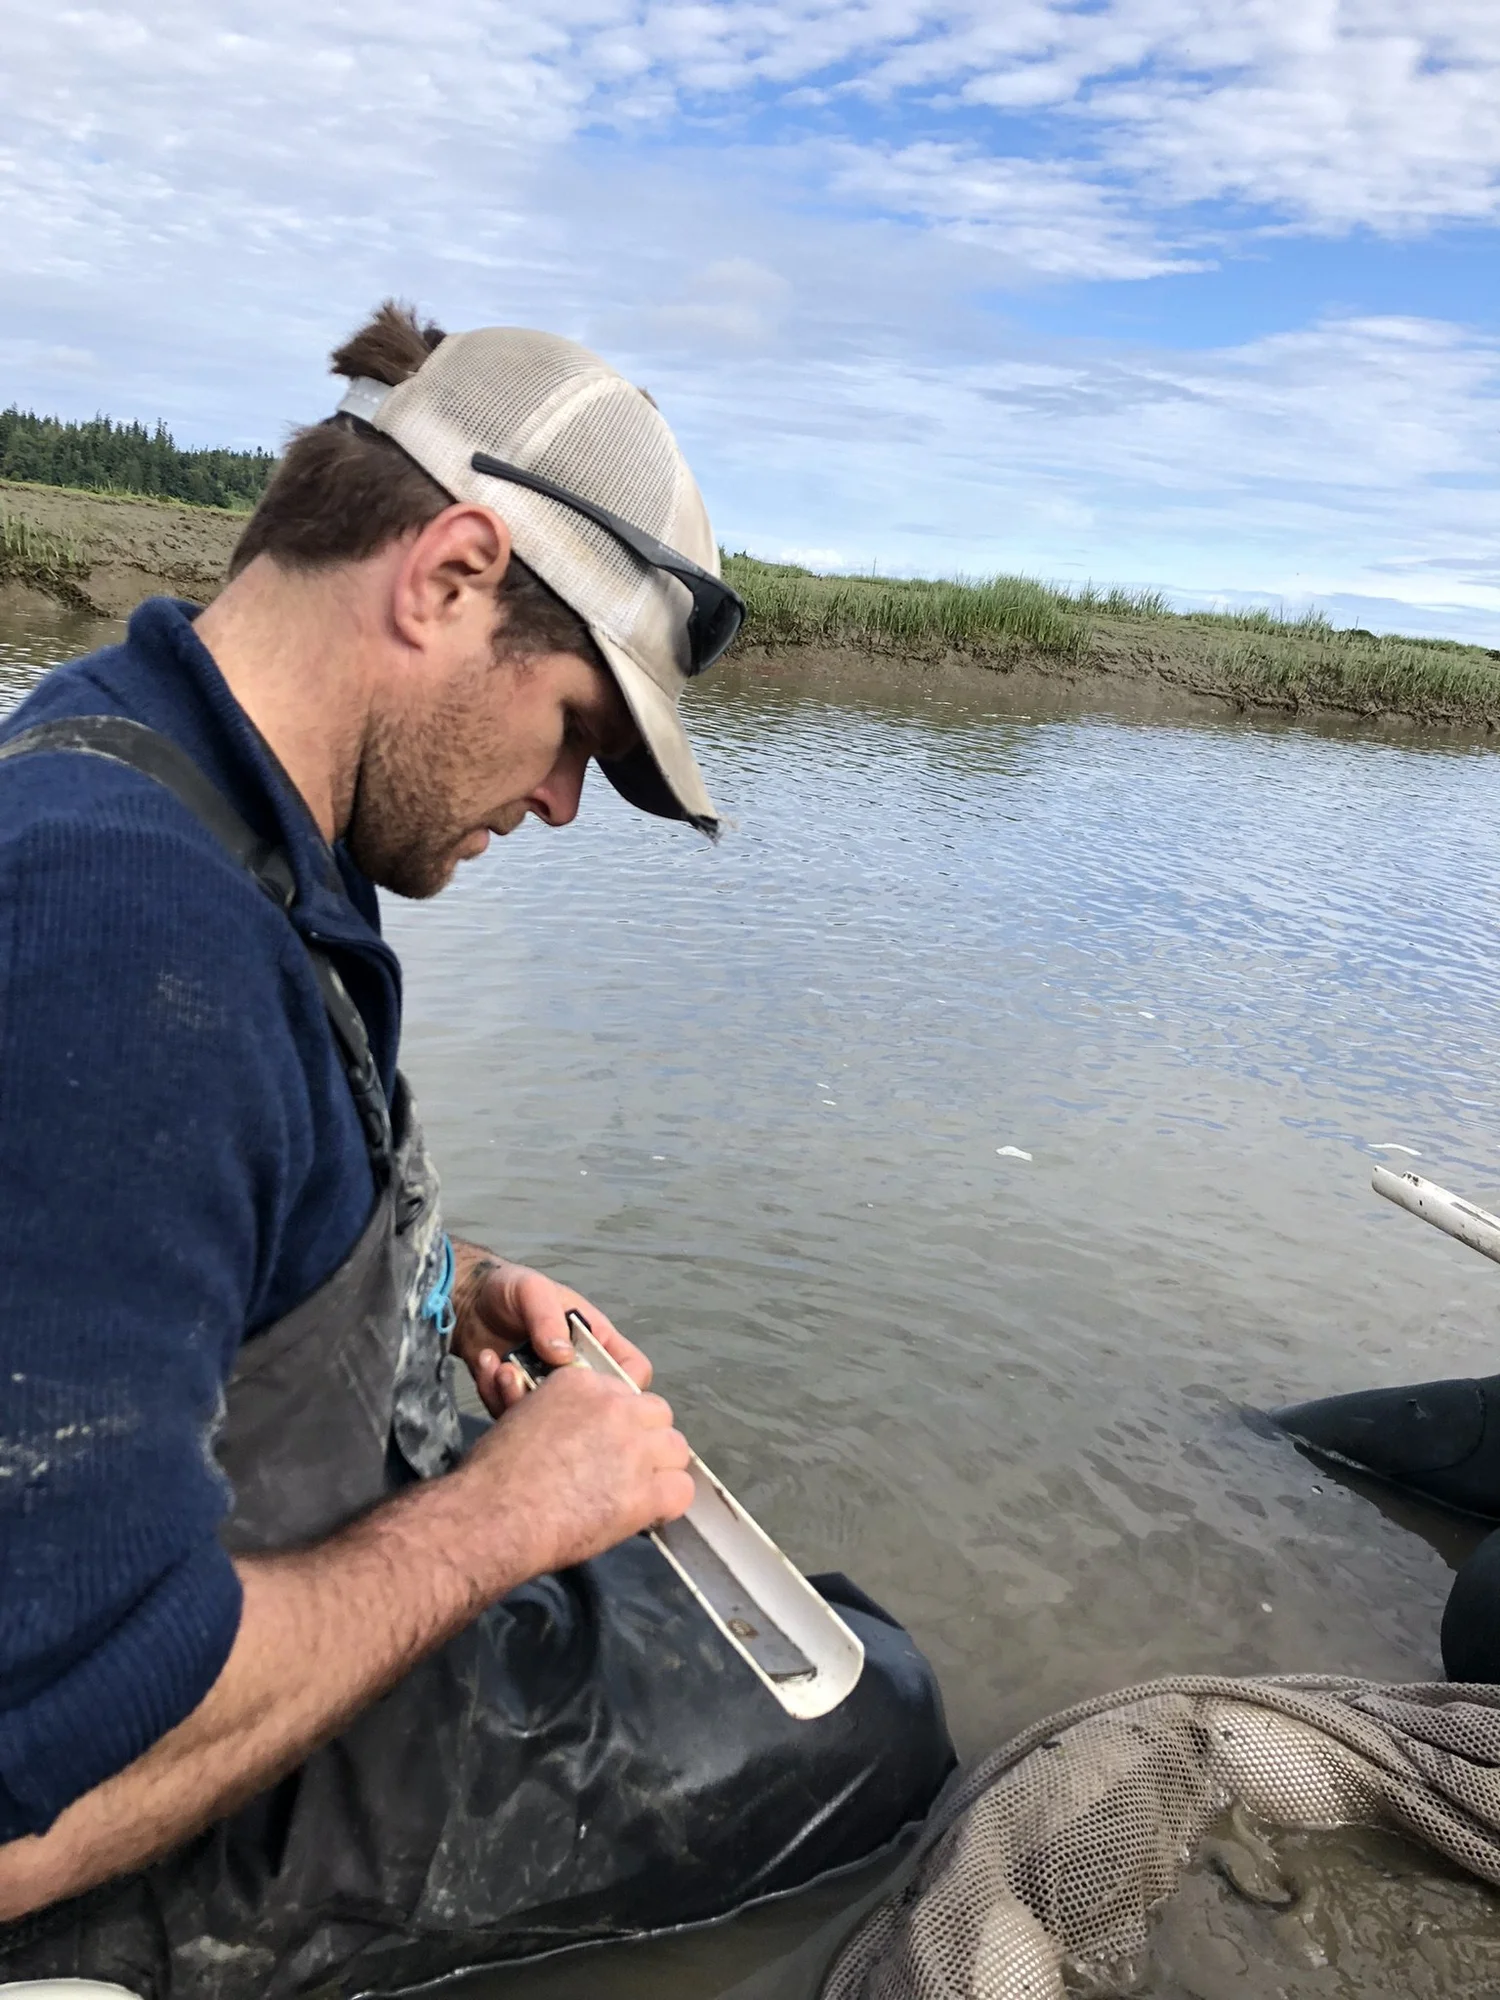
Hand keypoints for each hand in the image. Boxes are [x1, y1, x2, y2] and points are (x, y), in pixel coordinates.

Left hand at [448, 1243, 651, 1416]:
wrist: (468, 1302)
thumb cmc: (511, 1288)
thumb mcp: (532, 1290)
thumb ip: (549, 1318)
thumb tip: (563, 1357)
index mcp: (596, 1341)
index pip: (632, 1370)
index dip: (626, 1387)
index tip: (597, 1390)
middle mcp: (578, 1371)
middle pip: (594, 1408)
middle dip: (563, 1404)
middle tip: (530, 1380)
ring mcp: (547, 1390)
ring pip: (551, 1420)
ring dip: (521, 1399)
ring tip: (503, 1369)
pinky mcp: (517, 1401)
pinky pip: (513, 1415)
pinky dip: (496, 1395)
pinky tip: (488, 1363)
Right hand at [456, 1365, 693, 1580]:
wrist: (495, 1515)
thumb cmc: (495, 1472)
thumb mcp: (525, 1416)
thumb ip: (563, 1413)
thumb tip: (577, 1432)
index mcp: (583, 1383)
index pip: (624, 1393)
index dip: (619, 1421)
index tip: (606, 1442)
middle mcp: (616, 1406)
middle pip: (658, 1415)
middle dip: (646, 1439)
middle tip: (624, 1467)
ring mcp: (635, 1447)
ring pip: (676, 1448)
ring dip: (661, 1468)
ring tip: (638, 1490)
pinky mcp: (647, 1490)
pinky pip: (682, 1490)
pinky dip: (668, 1503)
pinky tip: (648, 1513)